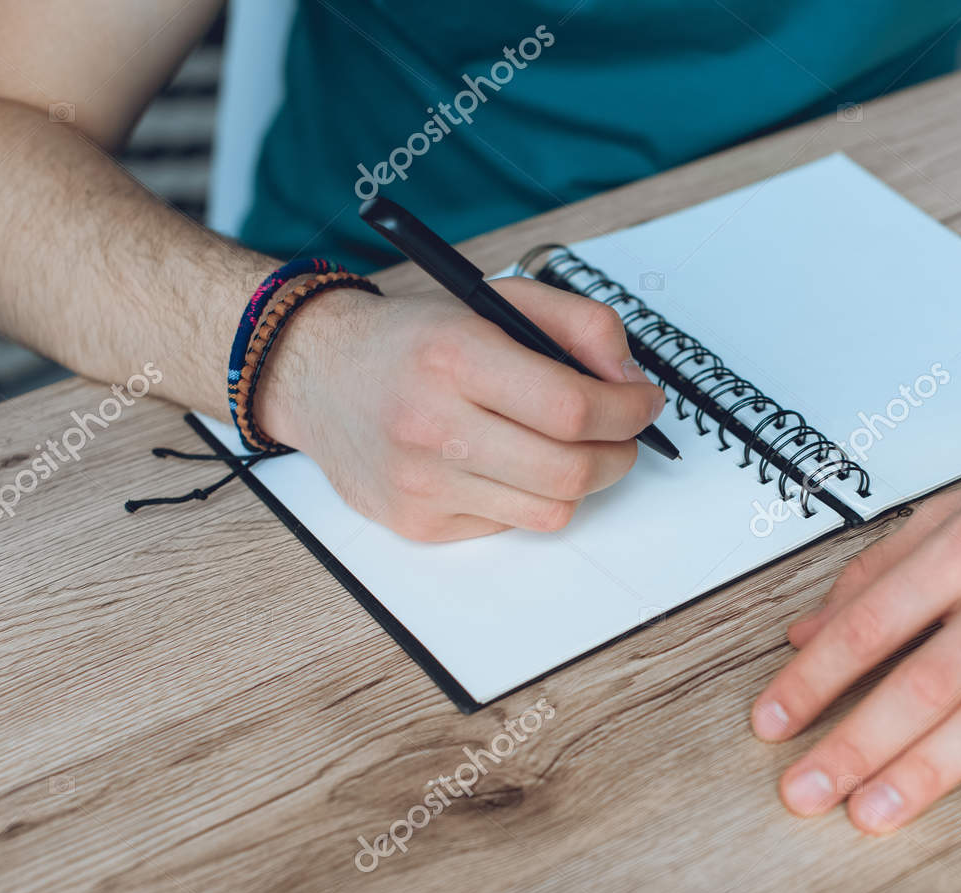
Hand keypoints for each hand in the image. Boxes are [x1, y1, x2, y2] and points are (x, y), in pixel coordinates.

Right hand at [255, 279, 665, 540]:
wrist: (317, 375)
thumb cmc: (416, 340)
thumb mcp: (496, 300)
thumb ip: (578, 325)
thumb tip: (629, 381)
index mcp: (454, 356)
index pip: (571, 407)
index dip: (628, 411)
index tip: (643, 402)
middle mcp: (431, 423)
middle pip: (571, 470)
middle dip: (620, 454)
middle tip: (623, 434)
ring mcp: (422, 482)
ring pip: (551, 510)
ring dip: (584, 481)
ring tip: (574, 448)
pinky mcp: (419, 523)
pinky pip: (512, 523)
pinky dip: (530, 496)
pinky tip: (510, 464)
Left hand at [751, 439, 960, 831]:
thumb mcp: (951, 513)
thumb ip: (875, 575)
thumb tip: (803, 634)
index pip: (873, 622)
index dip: (815, 676)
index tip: (770, 724)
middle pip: (927, 679)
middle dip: (858, 742)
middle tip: (805, 793)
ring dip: (930, 770)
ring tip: (873, 814)